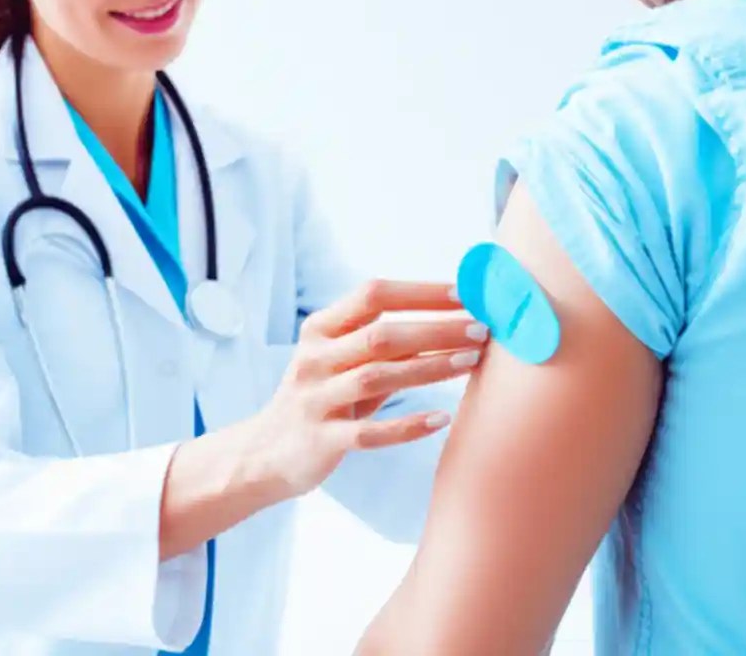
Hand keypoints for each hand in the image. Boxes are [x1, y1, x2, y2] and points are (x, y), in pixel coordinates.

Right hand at [248, 280, 489, 497]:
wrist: (264, 453)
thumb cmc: (321, 398)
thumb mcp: (343, 362)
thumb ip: (386, 341)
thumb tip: (450, 316)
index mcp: (319, 330)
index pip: (372, 296)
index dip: (420, 292)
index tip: (465, 295)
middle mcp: (313, 359)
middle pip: (380, 336)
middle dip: (435, 330)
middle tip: (481, 330)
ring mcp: (314, 400)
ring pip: (376, 378)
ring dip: (429, 369)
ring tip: (471, 361)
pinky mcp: (320, 440)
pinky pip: (368, 433)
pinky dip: (407, 425)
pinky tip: (441, 419)